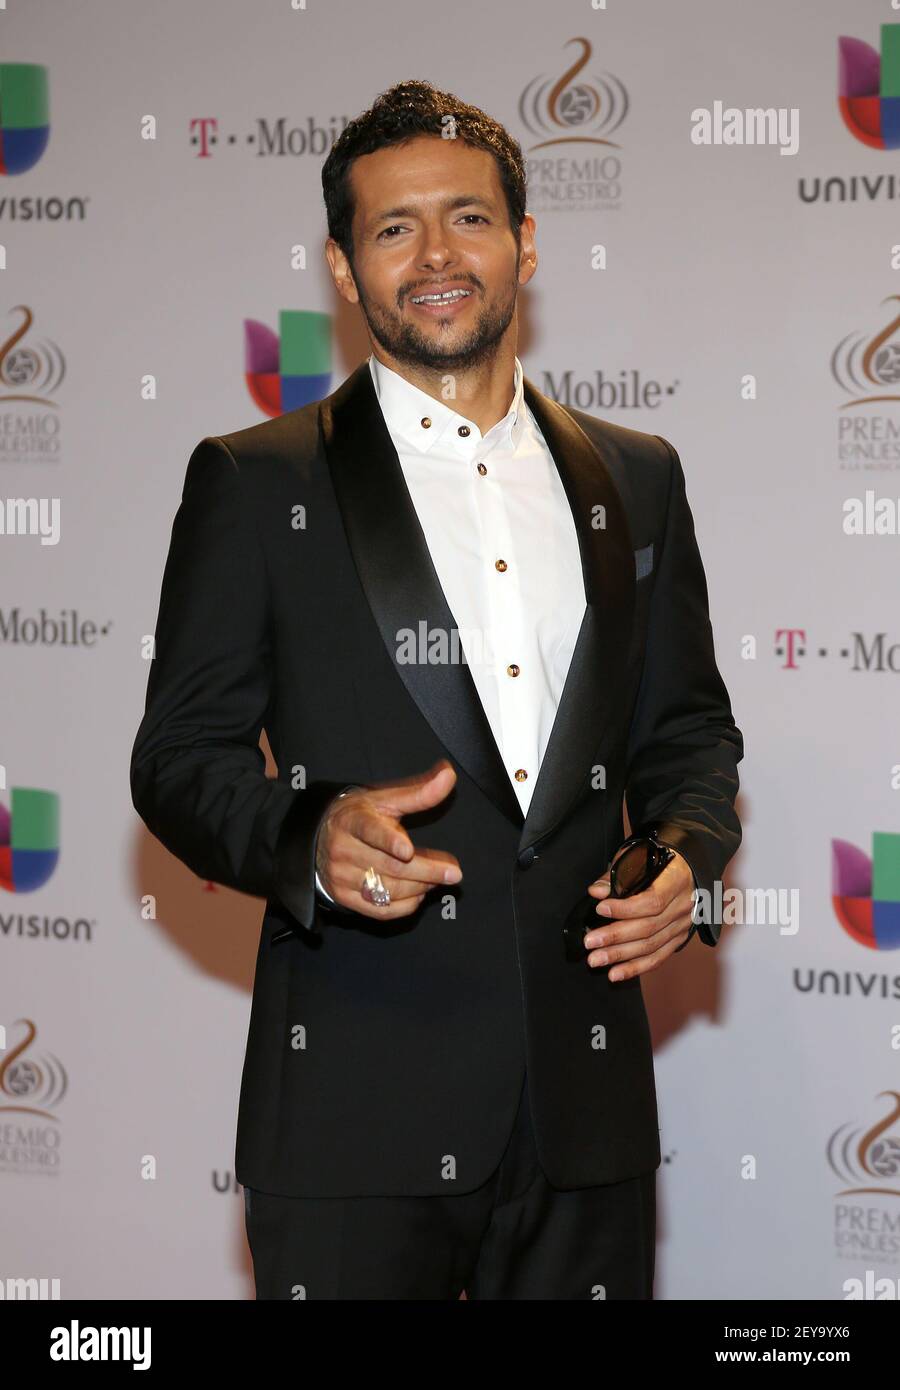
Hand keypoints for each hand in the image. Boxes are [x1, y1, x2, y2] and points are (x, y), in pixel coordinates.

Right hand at [316, 758, 461, 919]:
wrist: (320, 837)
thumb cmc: (360, 815)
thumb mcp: (384, 800)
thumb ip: (419, 792)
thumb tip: (449, 775)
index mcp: (352, 820)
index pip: (369, 831)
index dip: (388, 841)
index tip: (408, 851)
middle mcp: (342, 849)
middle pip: (390, 866)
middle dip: (426, 871)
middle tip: (454, 873)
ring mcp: (341, 876)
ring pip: (388, 890)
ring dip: (420, 887)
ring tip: (439, 879)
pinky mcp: (343, 898)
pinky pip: (380, 910)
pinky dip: (406, 905)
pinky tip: (420, 893)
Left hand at [582, 851, 694, 979]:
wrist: (689, 868)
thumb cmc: (661, 861)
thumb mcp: (641, 857)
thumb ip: (618, 875)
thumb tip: (596, 892)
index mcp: (676, 881)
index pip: (652, 901)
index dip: (625, 908)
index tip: (600, 908)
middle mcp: (683, 906)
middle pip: (649, 928)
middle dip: (615, 937)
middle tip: (590, 942)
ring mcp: (682, 925)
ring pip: (651, 946)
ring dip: (621, 956)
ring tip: (596, 959)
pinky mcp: (678, 939)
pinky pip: (657, 958)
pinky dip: (635, 968)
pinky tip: (615, 973)